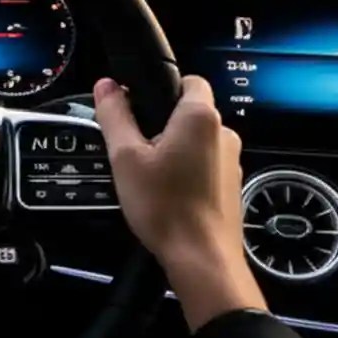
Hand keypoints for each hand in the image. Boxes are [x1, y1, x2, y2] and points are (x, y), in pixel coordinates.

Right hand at [93, 75, 265, 330]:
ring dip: (175, 149)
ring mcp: (232, 160)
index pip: (187, 79)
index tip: (138, 108)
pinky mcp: (231, 184)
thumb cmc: (165, 207)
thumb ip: (114, 115)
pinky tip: (168, 193)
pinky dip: (187, 171)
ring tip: (150, 177)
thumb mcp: (126, 157)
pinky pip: (205, 163)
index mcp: (200, 117)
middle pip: (189, 112)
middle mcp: (224, 133)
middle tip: (136, 149)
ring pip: (197, 140)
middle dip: (162, 124)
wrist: (201, 258)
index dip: (161, 88)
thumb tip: (105, 86)